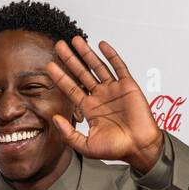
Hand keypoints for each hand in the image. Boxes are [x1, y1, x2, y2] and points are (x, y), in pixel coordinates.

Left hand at [45, 36, 163, 170]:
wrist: (139, 147)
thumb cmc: (116, 149)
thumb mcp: (86, 146)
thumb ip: (69, 134)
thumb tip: (55, 119)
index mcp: (90, 109)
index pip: (71, 89)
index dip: (60, 77)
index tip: (49, 66)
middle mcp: (100, 96)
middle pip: (82, 73)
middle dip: (70, 59)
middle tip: (58, 46)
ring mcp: (113, 89)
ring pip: (97, 66)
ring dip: (87, 53)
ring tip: (76, 40)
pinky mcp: (128, 85)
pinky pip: (118, 66)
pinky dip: (111, 55)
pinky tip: (101, 45)